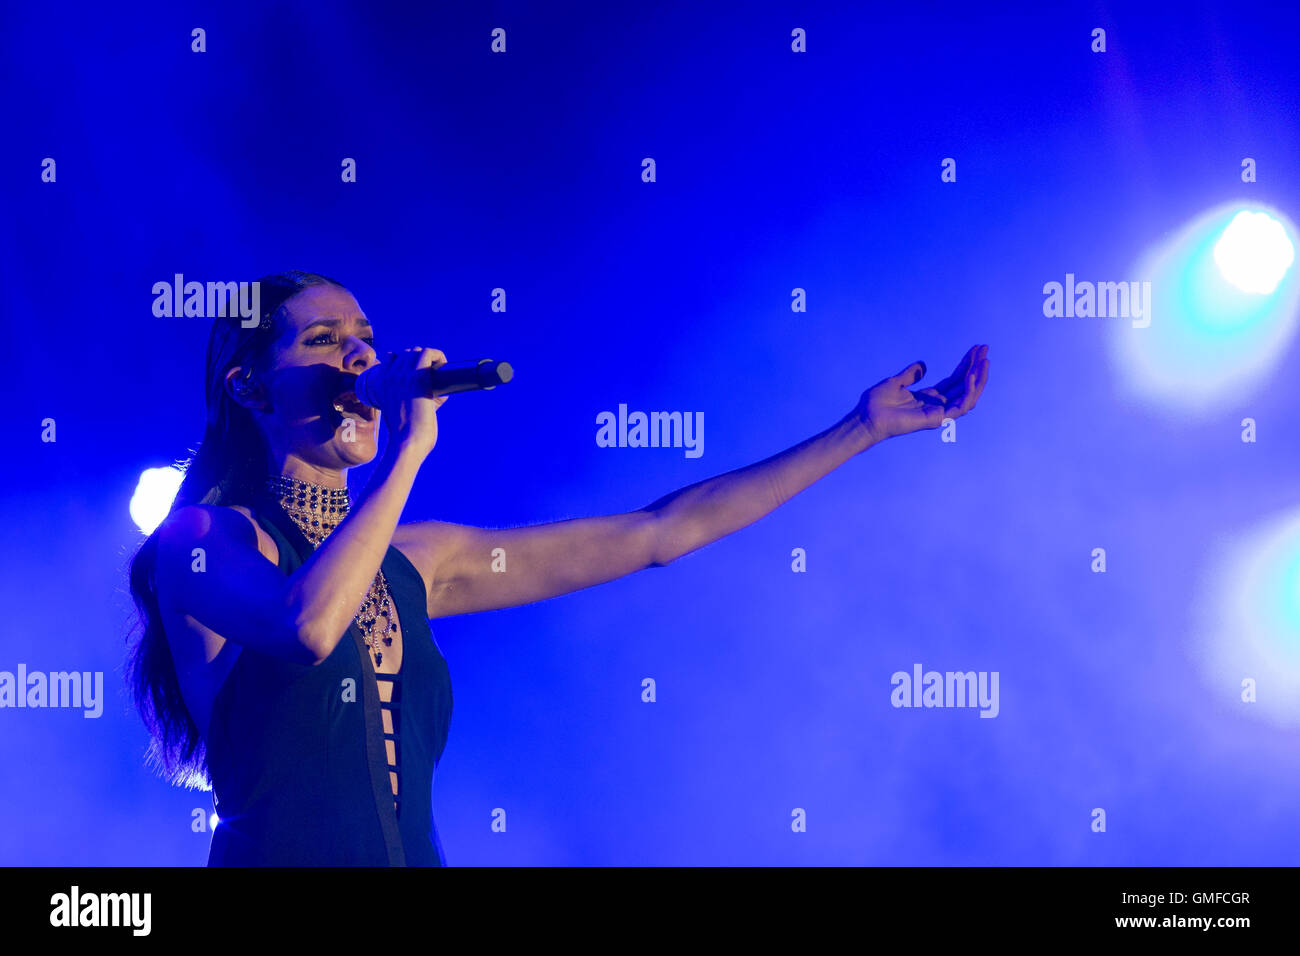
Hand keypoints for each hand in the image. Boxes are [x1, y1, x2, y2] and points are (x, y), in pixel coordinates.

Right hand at [377, 347, 449, 457]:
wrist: (407, 442)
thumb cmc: (406, 434)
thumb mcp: (399, 412)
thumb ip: (410, 401)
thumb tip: (438, 395)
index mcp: (379, 383)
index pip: (391, 358)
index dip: (406, 361)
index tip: (418, 372)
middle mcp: (388, 376)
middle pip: (407, 353)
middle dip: (421, 360)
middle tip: (433, 375)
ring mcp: (402, 376)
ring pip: (417, 351)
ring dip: (430, 358)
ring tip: (439, 371)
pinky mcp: (418, 379)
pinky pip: (428, 353)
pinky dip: (438, 356)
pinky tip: (443, 365)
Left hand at [853, 344, 988, 444]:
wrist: (867, 417)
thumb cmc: (876, 403)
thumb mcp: (895, 382)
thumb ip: (910, 374)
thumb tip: (923, 365)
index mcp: (928, 398)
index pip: (953, 380)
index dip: (965, 365)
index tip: (975, 349)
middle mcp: (936, 406)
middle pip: (963, 385)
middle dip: (976, 367)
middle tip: (985, 349)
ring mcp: (938, 413)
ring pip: (967, 396)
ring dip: (978, 378)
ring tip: (984, 360)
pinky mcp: (937, 419)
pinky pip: (960, 406)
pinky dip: (968, 391)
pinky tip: (971, 375)